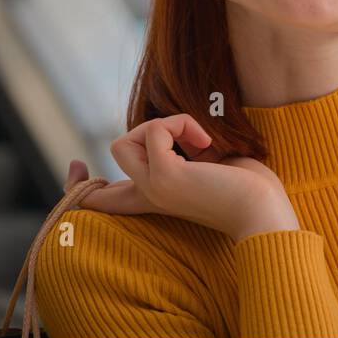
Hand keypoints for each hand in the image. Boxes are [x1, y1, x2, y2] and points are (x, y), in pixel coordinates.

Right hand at [64, 114, 298, 241]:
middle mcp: (149, 195)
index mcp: (157, 197)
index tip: (74, 166)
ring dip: (165, 124)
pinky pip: (156, 129)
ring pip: (125, 140)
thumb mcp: (209, 165)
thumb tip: (169, 126)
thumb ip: (185, 151)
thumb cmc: (248, 189)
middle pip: (116, 150)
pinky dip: (180, 124)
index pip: (100, 199)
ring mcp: (153, 187)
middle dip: (150, 126)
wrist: (264, 213)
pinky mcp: (165, 177)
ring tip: (199, 140)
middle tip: (192, 138)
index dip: (81, 183)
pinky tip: (205, 142)